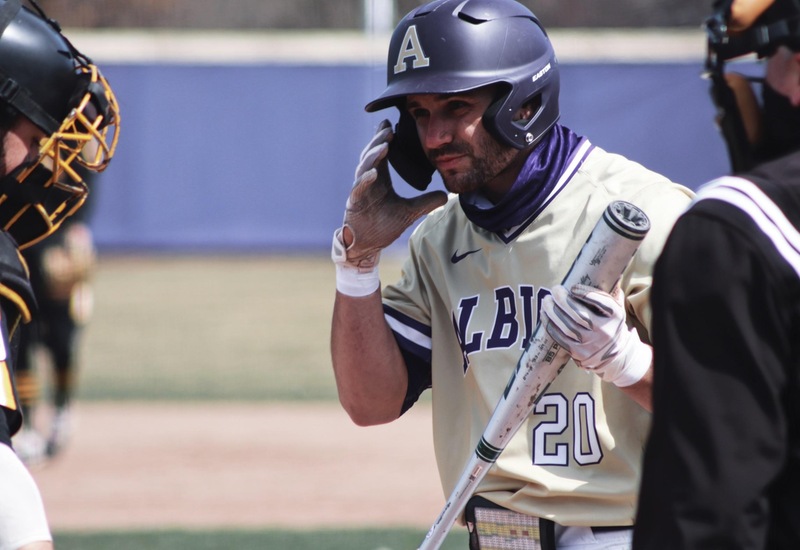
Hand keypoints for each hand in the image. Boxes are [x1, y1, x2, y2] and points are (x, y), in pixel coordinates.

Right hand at [335, 119, 446, 270]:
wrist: (368, 245)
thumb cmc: (383, 226)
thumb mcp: (409, 212)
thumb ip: (426, 202)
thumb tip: (446, 195)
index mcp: (379, 180)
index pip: (381, 156)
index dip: (385, 140)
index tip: (393, 125)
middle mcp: (368, 182)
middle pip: (371, 156)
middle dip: (379, 141)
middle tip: (389, 128)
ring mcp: (360, 192)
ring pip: (364, 168)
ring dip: (373, 156)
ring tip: (384, 145)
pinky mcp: (354, 204)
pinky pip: (359, 189)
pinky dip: (365, 180)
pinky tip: (373, 173)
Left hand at [541, 284, 651, 386]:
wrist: (616, 355)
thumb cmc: (611, 324)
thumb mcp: (617, 308)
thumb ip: (611, 291)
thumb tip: (607, 268)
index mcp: (616, 316)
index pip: (602, 303)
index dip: (586, 294)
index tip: (573, 287)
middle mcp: (605, 331)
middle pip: (580, 315)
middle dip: (563, 301)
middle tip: (554, 289)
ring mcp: (591, 344)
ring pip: (567, 326)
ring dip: (553, 311)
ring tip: (546, 300)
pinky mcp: (578, 353)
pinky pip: (560, 337)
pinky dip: (550, 324)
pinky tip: (544, 313)